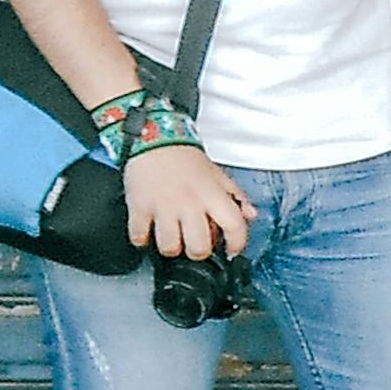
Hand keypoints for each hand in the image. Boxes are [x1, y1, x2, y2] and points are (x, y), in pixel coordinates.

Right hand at [123, 142, 249, 259]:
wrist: (153, 137)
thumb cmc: (184, 158)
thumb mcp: (217, 174)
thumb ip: (236, 196)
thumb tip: (250, 215)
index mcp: (211, 194)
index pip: (235, 226)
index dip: (237, 244)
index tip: (231, 250)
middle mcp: (189, 203)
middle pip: (199, 248)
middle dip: (198, 251)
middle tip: (193, 242)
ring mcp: (163, 207)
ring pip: (170, 248)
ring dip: (170, 247)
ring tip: (170, 235)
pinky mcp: (140, 207)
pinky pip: (140, 238)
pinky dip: (142, 239)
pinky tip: (149, 229)